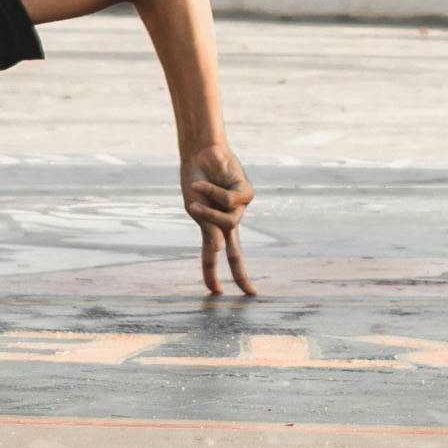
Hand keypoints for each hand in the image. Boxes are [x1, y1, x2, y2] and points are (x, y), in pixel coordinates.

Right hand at [181, 144, 255, 296]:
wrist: (200, 153)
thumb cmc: (195, 179)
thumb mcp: (196, 208)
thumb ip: (209, 228)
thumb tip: (219, 250)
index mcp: (212, 227)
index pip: (213, 256)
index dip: (212, 274)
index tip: (216, 293)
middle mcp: (228, 220)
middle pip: (236, 253)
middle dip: (241, 274)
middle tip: (251, 294)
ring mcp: (238, 208)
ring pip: (229, 221)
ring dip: (210, 209)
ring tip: (197, 192)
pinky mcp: (246, 194)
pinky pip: (230, 202)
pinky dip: (214, 193)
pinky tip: (205, 184)